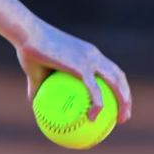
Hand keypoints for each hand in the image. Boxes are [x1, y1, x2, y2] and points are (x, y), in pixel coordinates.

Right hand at [15, 21, 131, 124]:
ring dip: (123, 102)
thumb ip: (38, 86)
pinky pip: (95, 90)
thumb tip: (33, 104)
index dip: (118, 85)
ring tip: (120, 120)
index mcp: (87, 53)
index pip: (110, 69)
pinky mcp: (81, 66)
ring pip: (115, 82)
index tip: (118, 102)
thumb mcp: (34, 70)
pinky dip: (98, 105)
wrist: (26, 33)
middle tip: (124, 115)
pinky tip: (93, 118)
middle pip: (119, 76)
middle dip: (126, 96)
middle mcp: (93, 55)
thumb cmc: (28, 49)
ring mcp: (89, 59)